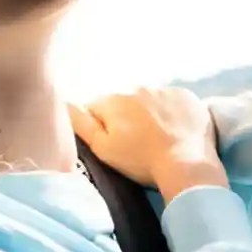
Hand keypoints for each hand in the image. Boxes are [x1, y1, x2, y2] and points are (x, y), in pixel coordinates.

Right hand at [68, 87, 228, 202]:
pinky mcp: (187, 96)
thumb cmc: (141, 160)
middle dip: (126, 119)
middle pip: (123, 102)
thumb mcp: (102, 148)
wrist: (187, 164)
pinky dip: (172, 112)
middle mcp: (138, 87)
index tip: (114, 145)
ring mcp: (165, 89)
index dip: (102, 128)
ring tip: (158, 139)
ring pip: (149, 100)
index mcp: (113, 99)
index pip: (96, 109)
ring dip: (149, 114)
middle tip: (137, 144)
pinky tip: (177, 131)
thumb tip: (64, 102)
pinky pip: (173, 101)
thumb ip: (81, 123)